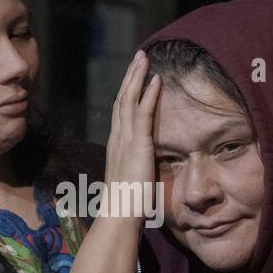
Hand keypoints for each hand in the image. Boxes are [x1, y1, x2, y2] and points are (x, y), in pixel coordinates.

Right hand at [102, 49, 161, 204]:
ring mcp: (125, 140)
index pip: (120, 112)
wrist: (119, 215)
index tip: (134, 76)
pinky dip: (148, 95)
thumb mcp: (131, 179)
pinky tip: (155, 80)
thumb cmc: (126, 204)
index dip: (127, 92)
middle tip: (138, 57)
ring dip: (137, 77)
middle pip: (122, 99)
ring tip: (144, 59)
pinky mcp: (137, 145)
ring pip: (129, 100)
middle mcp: (117, 138)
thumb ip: (135, 167)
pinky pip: (142, 113)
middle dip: (130, 77)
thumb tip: (141, 167)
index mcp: (116, 145)